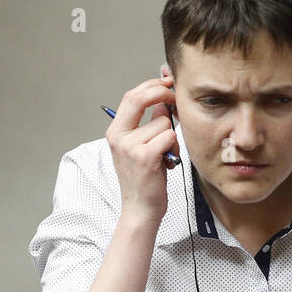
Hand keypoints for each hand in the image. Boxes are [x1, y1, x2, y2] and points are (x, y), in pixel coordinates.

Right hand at [106, 75, 179, 221]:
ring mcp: (130, 146)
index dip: (152, 85)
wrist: (141, 209)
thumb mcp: (143, 147)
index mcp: (116, 132)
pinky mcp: (145, 156)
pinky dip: (175, 148)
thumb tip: (164, 100)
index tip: (168, 82)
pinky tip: (168, 162)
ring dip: (173, 136)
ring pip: (163, 122)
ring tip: (167, 155)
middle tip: (175, 99)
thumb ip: (150, 123)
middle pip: (141, 98)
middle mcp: (118, 136)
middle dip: (163, 93)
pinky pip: (169, 136)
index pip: (132, 96)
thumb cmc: (145, 179)